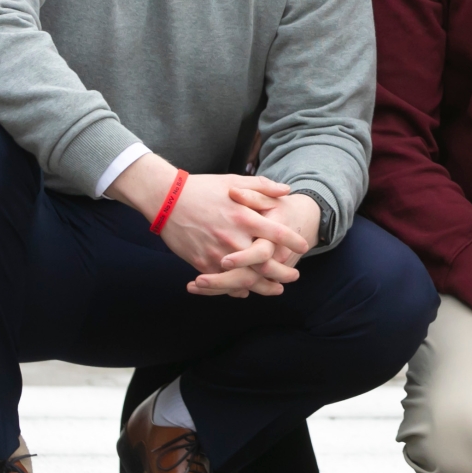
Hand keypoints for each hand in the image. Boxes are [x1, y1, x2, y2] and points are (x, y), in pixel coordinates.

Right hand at [108, 156, 310, 294]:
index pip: (277, 234)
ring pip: (247, 279)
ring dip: (264, 287)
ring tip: (276, 289)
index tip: (303, 246)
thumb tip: (287, 191)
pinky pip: (224, 283)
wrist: (167, 199)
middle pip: (266, 264)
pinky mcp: (202, 264)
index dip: (293, 241)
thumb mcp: (234, 181)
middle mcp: (233, 238)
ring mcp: (217, 253)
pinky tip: (247, 291)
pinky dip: (237, 289)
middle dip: (283, 273)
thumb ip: (262, 187)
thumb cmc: (203, 188)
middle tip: (294, 276)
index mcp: (244, 216)